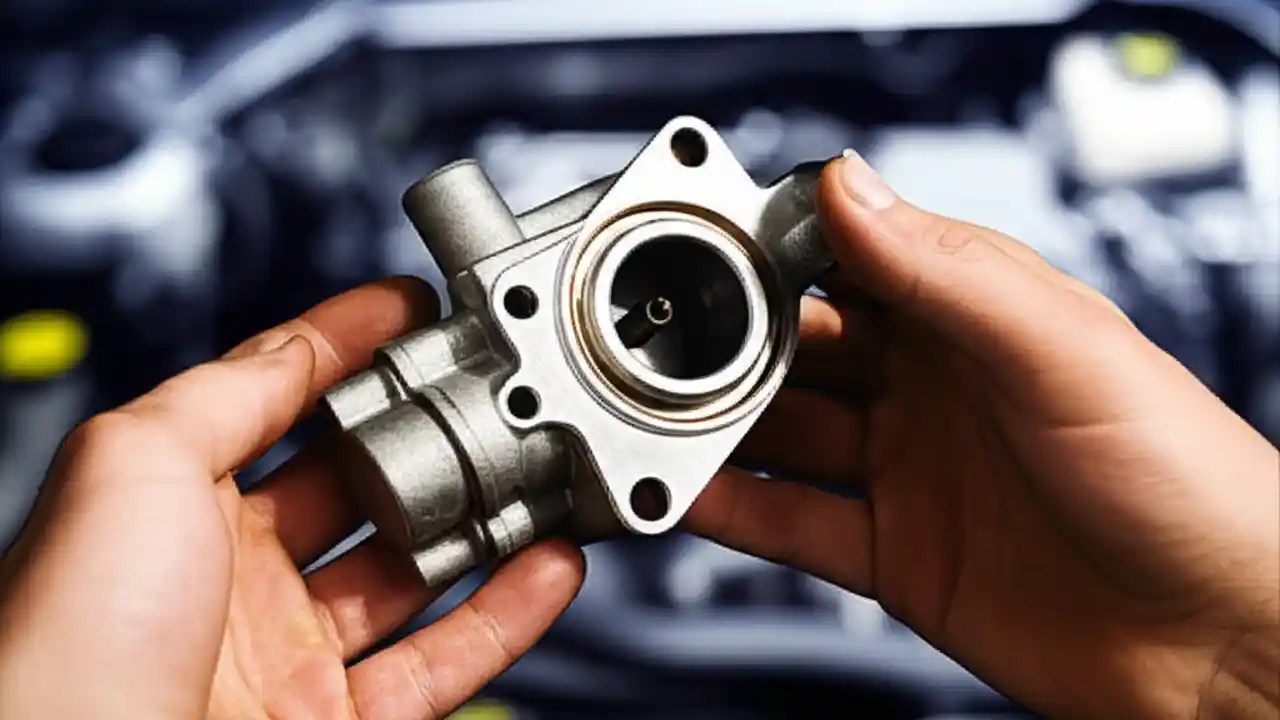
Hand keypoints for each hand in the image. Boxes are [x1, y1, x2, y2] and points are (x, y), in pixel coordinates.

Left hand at [0, 278, 584, 719]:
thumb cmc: (64, 642)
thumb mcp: (132, 465)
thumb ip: (227, 393)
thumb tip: (302, 343)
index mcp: (175, 506)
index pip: (280, 400)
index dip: (347, 346)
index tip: (412, 310)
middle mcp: (235, 578)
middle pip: (363, 485)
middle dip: (429, 435)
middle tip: (490, 395)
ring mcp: (289, 656)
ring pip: (415, 574)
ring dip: (484, 525)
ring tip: (537, 476)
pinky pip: (444, 663)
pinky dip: (508, 617)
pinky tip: (548, 570)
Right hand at [687, 153, 1279, 717]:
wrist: (1223, 646)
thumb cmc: (1191, 487)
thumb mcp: (1064, 352)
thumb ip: (949, 272)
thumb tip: (846, 188)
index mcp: (981, 320)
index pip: (856, 259)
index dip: (780, 248)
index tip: (708, 245)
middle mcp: (937, 390)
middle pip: (805, 347)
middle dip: (736, 338)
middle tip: (671, 339)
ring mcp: (912, 473)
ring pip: (788, 434)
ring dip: (725, 423)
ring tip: (662, 415)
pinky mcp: (897, 554)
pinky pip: (794, 523)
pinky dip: (737, 510)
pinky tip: (691, 492)